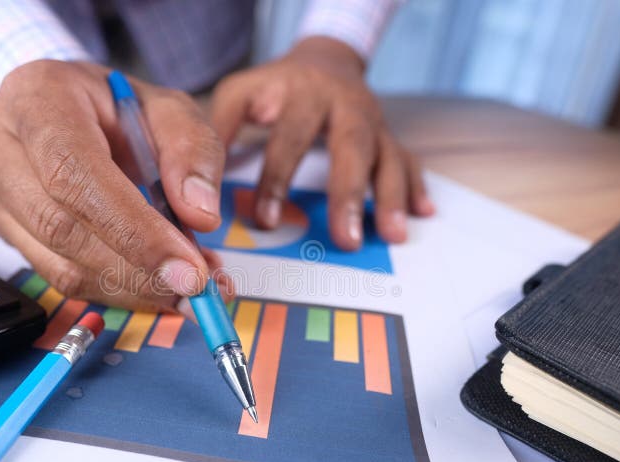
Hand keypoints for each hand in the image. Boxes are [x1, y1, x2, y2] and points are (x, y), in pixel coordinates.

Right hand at [0, 60, 229, 311]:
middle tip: (198, 287)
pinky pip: (59, 277)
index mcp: (36, 95)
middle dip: (138, 270)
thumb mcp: (170, 108)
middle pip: (61, 228)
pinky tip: (154, 283)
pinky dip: (116, 289)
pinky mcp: (0, 230)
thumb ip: (192, 151)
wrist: (64, 107)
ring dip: (132, 288)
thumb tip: (200, 215)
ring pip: (59, 266)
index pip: (74, 174)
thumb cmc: (116, 106)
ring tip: (186, 286)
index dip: (132, 230)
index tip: (188, 269)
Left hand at [211, 37, 434, 248]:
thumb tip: (196, 182)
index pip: (288, 135)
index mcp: (299, 93)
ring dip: (391, 196)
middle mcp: (341, 104)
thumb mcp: (242, 94)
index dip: (277, 177)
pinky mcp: (389, 135)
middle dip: (348, 193)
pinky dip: (417, 187)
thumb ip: (221, 130)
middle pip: (350, 145)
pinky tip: (423, 214)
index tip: (267, 219)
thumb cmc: (276, 88)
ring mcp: (370, 120)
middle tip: (345, 240)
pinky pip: (408, 160)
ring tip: (392, 234)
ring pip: (387, 156)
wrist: (324, 62)